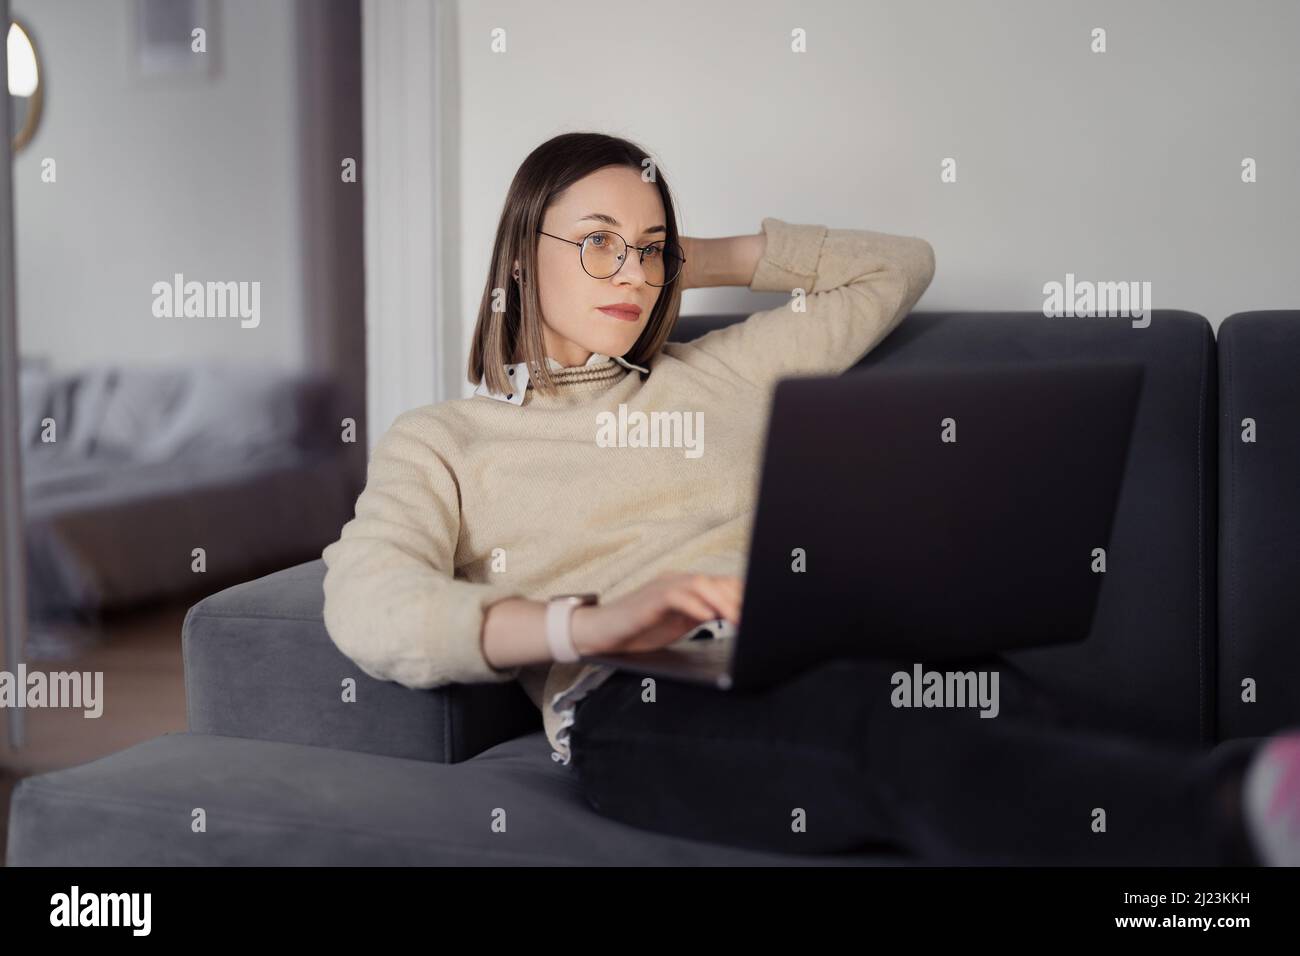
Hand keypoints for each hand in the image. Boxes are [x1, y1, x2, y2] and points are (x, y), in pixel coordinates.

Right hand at [570, 572, 742, 656]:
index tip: (762, 610)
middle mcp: (677, 581)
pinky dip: (694, 605)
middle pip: (716, 581)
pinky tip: (707, 617)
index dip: (743, 595)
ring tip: (737, 619)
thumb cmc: (639, 630)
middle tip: (756, 618)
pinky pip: (675, 595)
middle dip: (738, 599)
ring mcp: (662, 587)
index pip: (722, 584)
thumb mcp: (679, 624)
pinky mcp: (649, 598)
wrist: (600, 633)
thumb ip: (704, 616)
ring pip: (700, 584)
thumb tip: (735, 618)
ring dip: (721, 601)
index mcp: (687, 587)